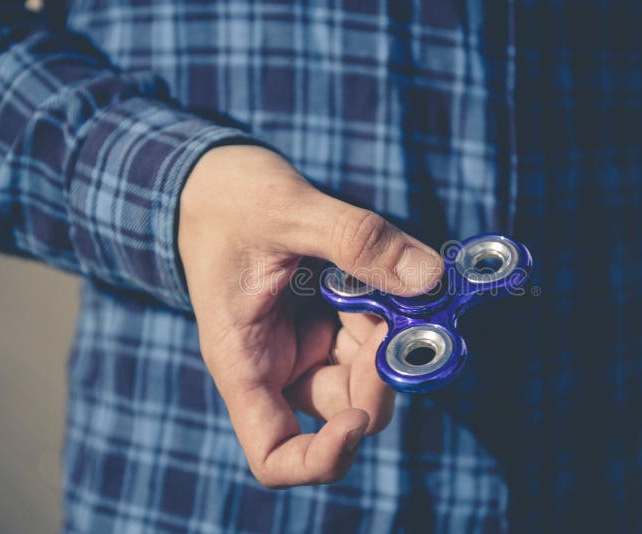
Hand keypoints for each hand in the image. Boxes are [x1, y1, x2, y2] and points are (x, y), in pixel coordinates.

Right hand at [178, 145, 442, 487]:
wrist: (212, 178)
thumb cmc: (228, 199)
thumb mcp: (287, 211)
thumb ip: (356, 240)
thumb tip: (429, 278)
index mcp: (245, 360)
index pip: (276, 454)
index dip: (323, 459)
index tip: (357, 418)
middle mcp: (279, 362)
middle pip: (344, 407)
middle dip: (382, 372)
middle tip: (405, 314)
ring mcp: (307, 340)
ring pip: (368, 366)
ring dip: (395, 331)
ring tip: (392, 273)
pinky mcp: (328, 314)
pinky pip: (374, 328)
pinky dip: (394, 305)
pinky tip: (394, 268)